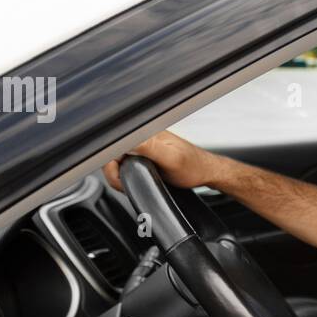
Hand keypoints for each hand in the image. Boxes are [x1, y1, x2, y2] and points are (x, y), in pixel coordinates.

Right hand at [104, 130, 223, 191]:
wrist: (205, 173)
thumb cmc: (194, 167)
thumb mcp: (171, 158)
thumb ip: (148, 147)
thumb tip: (125, 140)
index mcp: (146, 132)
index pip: (114, 143)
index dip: (112, 162)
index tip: (121, 175)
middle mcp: (142, 136)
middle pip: (111, 153)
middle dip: (115, 172)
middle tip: (127, 183)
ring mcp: (142, 146)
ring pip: (117, 161)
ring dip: (121, 175)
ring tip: (135, 182)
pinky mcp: (144, 155)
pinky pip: (125, 165)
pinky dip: (127, 176)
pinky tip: (138, 180)